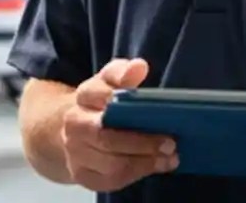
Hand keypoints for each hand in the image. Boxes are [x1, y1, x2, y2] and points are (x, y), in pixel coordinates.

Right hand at [62, 58, 178, 191]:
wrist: (74, 131)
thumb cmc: (100, 105)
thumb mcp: (109, 82)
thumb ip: (123, 72)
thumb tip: (139, 66)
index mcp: (83, 97)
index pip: (98, 95)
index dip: (120, 100)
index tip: (151, 107)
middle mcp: (74, 125)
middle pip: (106, 137)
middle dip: (141, 143)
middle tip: (170, 142)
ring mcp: (75, 152)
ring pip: (111, 163)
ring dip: (144, 162)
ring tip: (169, 157)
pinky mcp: (82, 174)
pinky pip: (111, 180)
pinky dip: (137, 174)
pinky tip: (156, 165)